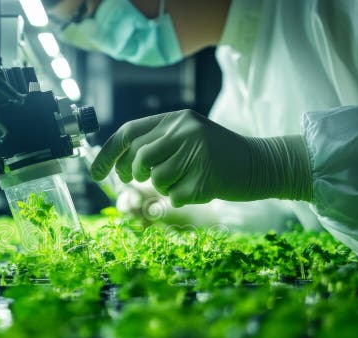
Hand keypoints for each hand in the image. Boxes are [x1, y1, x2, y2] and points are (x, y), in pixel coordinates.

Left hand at [90, 110, 312, 206]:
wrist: (262, 163)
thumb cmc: (219, 155)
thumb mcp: (188, 137)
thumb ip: (158, 144)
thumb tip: (120, 166)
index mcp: (176, 119)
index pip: (129, 133)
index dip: (108, 154)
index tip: (95, 174)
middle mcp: (185, 131)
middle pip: (140, 159)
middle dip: (136, 174)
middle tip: (144, 178)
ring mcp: (196, 153)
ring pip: (156, 180)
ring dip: (166, 187)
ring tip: (188, 178)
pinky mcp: (206, 178)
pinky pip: (175, 197)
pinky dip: (183, 198)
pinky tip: (202, 188)